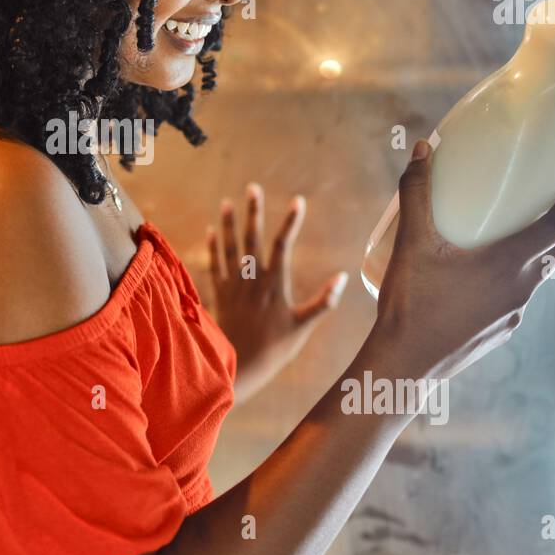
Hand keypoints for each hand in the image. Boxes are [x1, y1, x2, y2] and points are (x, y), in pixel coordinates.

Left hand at [208, 183, 348, 396]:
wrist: (238, 367)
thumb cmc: (275, 350)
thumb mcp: (304, 327)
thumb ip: (324, 302)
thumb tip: (343, 278)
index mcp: (274, 285)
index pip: (282, 246)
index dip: (291, 222)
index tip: (298, 201)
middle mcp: (251, 281)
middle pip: (251, 239)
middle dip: (254, 212)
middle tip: (252, 187)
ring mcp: (233, 286)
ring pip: (229, 248)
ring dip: (229, 224)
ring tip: (227, 202)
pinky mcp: (219, 295)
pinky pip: (214, 266)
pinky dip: (213, 248)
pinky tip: (212, 232)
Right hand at [369, 139, 554, 382]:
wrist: (405, 363)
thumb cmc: (411, 302)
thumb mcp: (411, 242)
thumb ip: (416, 193)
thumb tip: (423, 149)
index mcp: (508, 263)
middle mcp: (520, 289)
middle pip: (552, 251)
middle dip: (551, 228)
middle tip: (534, 209)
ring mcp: (512, 315)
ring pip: (535, 278)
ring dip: (530, 258)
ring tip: (504, 244)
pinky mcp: (499, 332)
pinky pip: (514, 301)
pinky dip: (507, 284)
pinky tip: (478, 283)